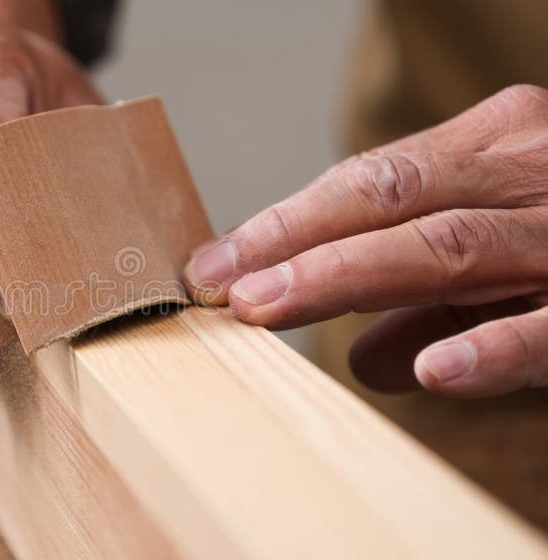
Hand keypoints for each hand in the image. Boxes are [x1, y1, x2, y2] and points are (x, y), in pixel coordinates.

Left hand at [184, 85, 547, 397]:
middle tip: (223, 287)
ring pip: (455, 244)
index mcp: (497, 146)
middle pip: (395, 198)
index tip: (214, 263)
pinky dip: (496, 342)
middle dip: (298, 243)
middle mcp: (535, 168)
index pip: (372, 179)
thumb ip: (433, 300)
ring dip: (351, 278)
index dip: (287, 220)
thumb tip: (364, 357)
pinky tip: (432, 369)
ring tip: (271, 309)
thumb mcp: (502, 248)